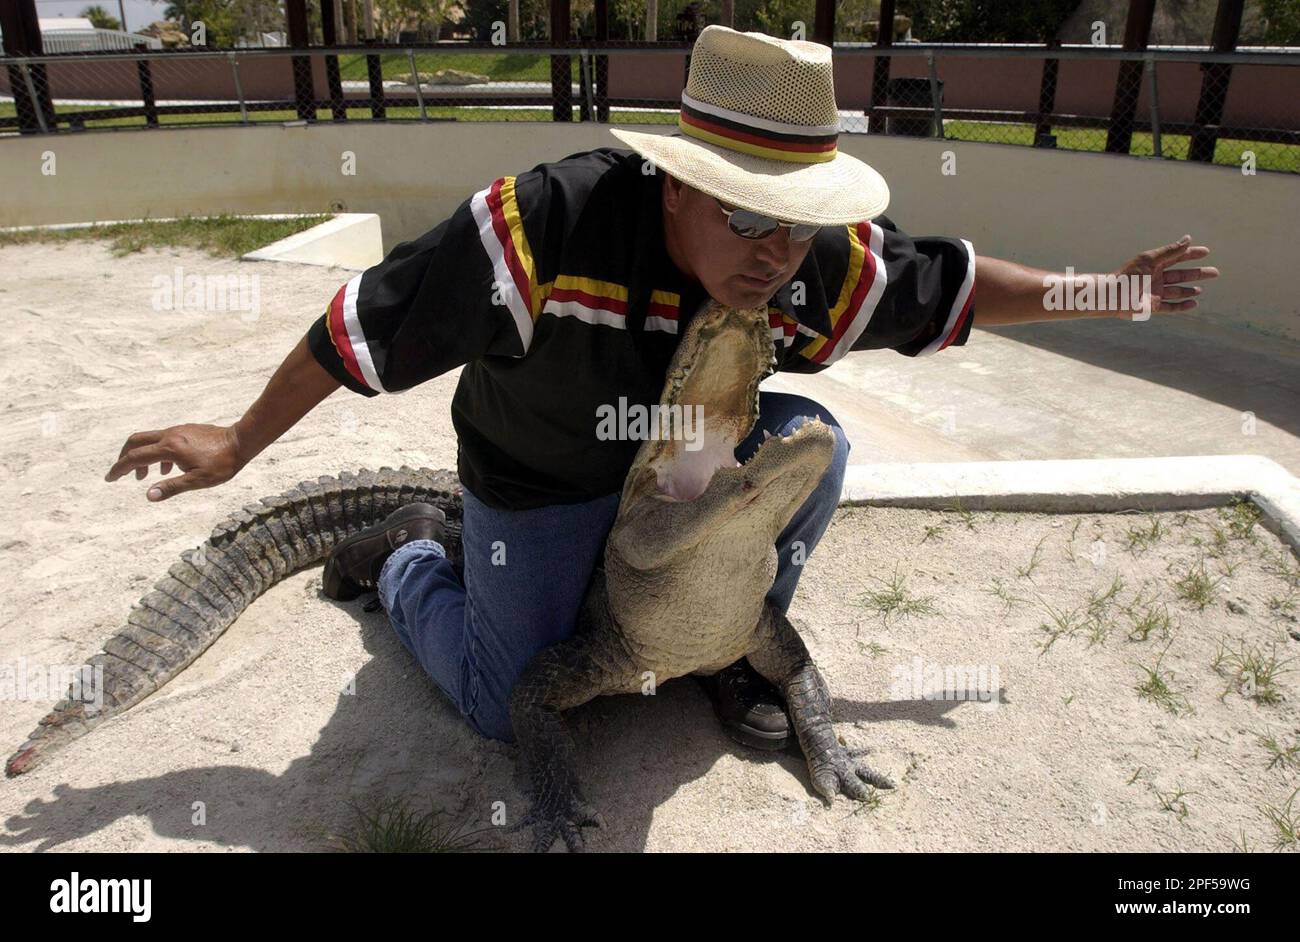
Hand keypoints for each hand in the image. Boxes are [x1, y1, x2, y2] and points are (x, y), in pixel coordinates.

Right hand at [105, 424, 246, 500]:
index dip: (120, 469)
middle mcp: (169, 435)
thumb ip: (172, 487)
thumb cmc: (222, 464)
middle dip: (125, 457)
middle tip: (121, 473)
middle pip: (136, 441)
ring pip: (149, 439)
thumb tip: (149, 496)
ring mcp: (177, 430)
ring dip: (142, 455)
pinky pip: (163, 439)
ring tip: (145, 476)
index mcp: (169, 448)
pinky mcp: (185, 430)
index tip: (110, 478)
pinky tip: (168, 467)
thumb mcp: (198, 481)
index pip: (136, 458)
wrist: (241, 441)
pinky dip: (157, 452)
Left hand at [1113, 235, 1218, 317]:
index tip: (1206, 252)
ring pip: (1176, 291)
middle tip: (1215, 272)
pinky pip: (1171, 307)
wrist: (1113, 296)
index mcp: (1154, 265)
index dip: (1191, 254)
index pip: (1176, 257)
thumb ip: (1170, 251)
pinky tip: (1194, 303)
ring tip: (1200, 289)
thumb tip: (1189, 239)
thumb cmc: (1129, 275)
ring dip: (1189, 290)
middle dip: (1197, 274)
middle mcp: (1155, 278)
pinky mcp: (1152, 307)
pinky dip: (1182, 306)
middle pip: (1180, 275)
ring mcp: (1154, 293)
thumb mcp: (1151, 260)